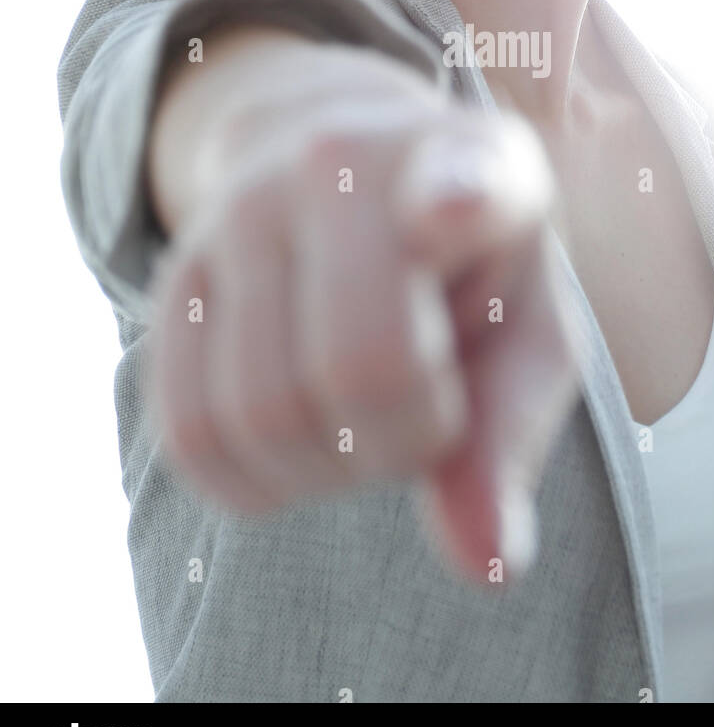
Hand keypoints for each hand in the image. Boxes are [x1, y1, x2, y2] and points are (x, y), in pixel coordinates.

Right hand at [146, 85, 582, 582]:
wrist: (350, 178)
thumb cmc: (468, 274)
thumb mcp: (525, 336)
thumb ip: (510, 439)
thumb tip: (486, 562)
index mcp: (474, 165)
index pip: (462, 178)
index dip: (457, 197)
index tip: (457, 207)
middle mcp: (343, 164)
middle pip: (360, 365)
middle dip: (402, 442)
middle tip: (426, 417)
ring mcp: (245, 207)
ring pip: (261, 411)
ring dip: (325, 472)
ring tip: (361, 422)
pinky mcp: (176, 272)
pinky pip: (189, 432)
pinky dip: (252, 484)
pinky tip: (299, 443)